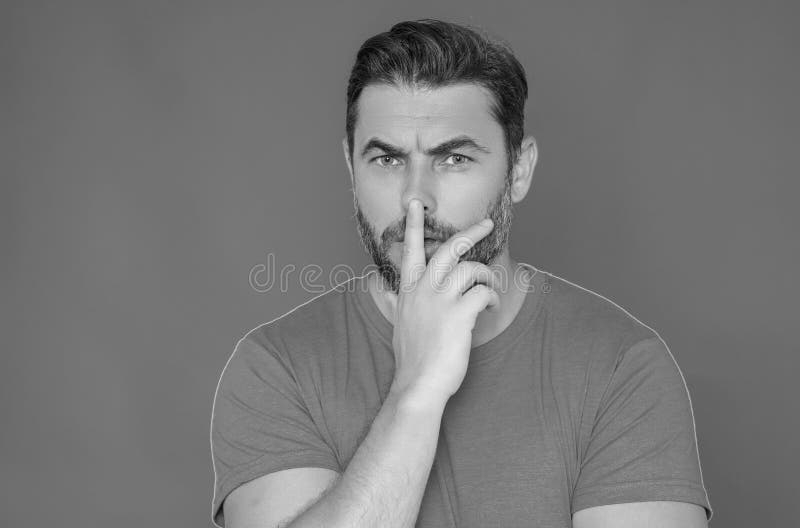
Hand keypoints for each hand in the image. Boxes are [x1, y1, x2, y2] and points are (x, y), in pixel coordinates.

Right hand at [385, 199, 501, 405]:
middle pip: (449, 248)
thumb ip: (397, 303)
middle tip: (486, 223)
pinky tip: (491, 307)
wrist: (418, 385)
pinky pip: (484, 293)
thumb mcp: (399, 323)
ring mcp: (440, 301)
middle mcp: (423, 290)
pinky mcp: (460, 315)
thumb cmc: (412, 358)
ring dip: (487, 277)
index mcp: (408, 290)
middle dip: (471, 232)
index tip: (415, 204)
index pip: (410, 249)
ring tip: (491, 291)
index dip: (413, 224)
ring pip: (472, 269)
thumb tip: (389, 292)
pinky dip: (493, 297)